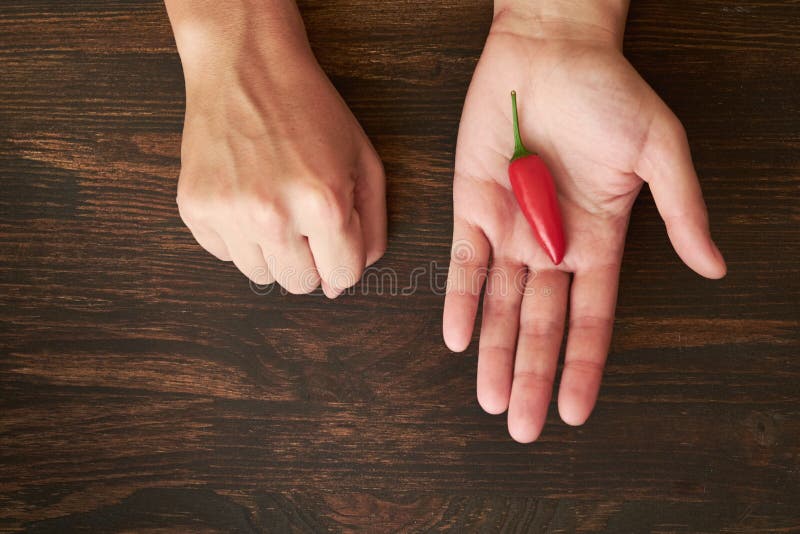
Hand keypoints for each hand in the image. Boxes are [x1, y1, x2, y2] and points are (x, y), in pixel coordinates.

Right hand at [167, 0, 385, 296]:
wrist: (246, 66)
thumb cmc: (308, 109)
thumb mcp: (364, 162)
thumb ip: (369, 228)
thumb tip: (347, 279)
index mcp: (323, 204)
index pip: (343, 276)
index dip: (344, 258)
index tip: (335, 238)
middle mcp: (273, 216)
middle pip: (300, 284)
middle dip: (310, 260)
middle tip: (304, 219)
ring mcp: (229, 214)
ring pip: (261, 275)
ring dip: (273, 250)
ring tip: (274, 203)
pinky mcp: (196, 208)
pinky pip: (226, 254)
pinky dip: (239, 235)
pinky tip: (246, 196)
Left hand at [443, 7, 725, 441]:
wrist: (550, 50)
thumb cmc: (609, 94)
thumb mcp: (660, 152)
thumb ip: (682, 212)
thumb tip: (714, 268)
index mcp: (597, 239)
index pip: (591, 318)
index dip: (583, 366)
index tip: (576, 412)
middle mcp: (551, 244)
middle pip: (540, 325)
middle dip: (532, 375)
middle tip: (522, 427)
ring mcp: (510, 228)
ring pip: (498, 305)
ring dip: (493, 353)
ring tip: (490, 400)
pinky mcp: (473, 205)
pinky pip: (464, 263)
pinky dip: (459, 300)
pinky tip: (458, 340)